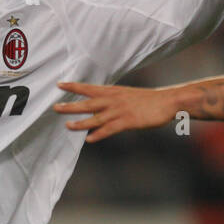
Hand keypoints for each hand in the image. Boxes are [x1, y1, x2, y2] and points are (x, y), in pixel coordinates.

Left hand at [55, 82, 180, 142]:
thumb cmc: (148, 100)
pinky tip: (89, 139)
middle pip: (88, 103)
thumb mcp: (127, 95)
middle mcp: (114, 100)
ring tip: (67, 126)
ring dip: (81, 122)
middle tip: (55, 108)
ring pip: (96, 117)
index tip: (59, 85)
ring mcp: (120, 111)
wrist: (168, 101)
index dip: (74, 86)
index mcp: (113, 91)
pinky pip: (110, 129)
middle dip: (71, 106)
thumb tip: (100, 107)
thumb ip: (113, 100)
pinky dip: (99, 134)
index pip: (89, 88)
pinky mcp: (128, 122)